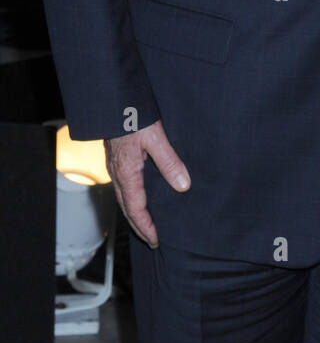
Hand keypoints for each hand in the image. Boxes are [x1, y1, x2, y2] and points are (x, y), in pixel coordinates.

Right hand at [103, 119, 189, 247]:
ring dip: (134, 215)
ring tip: (147, 226)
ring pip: (123, 199)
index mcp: (127, 173)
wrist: (113, 101)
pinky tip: (140, 198)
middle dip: (139, 227)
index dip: (146, 227)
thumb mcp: (156, 138)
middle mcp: (118, 174)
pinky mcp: (117, 160)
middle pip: (127, 209)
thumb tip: (183, 186)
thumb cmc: (133, 117)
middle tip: (152, 241)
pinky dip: (131, 200)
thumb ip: (169, 162)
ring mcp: (115, 168)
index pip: (136, 209)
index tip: (156, 241)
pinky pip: (123, 188)